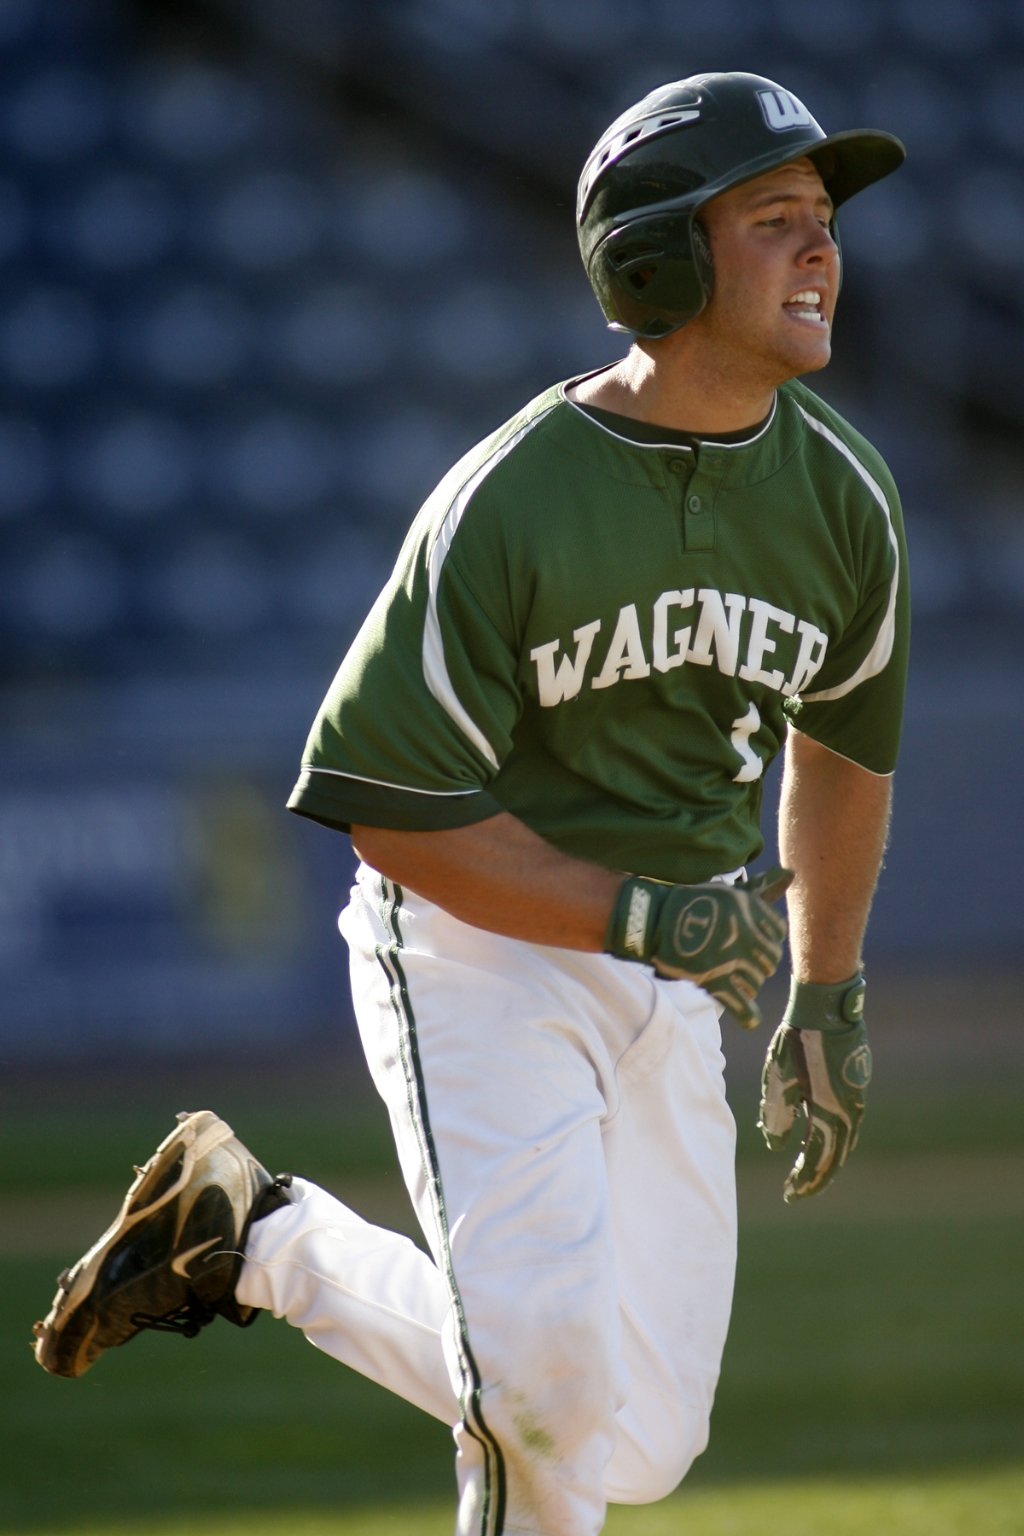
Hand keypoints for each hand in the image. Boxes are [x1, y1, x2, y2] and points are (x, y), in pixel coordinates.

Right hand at [605, 866, 792, 1028]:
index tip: (750, 938)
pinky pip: (742, 1005)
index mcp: (750, 909)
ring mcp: (731, 959)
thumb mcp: (729, 893)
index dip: (766, 936)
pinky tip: (750, 1017)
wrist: (655, 921)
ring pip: (756, 982)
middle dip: (759, 961)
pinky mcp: (716, 981)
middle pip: (770, 959)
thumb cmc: (695, 904)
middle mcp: (744, 933)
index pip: (777, 931)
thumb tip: (791, 873)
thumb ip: (762, 887)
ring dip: (746, 982)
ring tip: (729, 976)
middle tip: (739, 960)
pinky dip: (748, 1015)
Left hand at [758, 973, 870, 1201]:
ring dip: (829, 1160)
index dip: (805, 1179)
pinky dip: (837, 1140)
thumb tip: (776, 1145)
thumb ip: (777, 1113)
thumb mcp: (779, 1076)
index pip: (819, 1157)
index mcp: (830, 1110)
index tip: (791, 1195)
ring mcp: (856, 1097)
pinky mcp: (856, 1085)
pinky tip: (825, 1141)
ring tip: (811, 1173)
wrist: (828, 1005)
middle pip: (836, 1155)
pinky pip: (848, 1123)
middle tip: (800, 1192)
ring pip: (845, 1140)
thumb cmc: (799, 1038)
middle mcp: (850, 1109)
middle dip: (818, 1176)